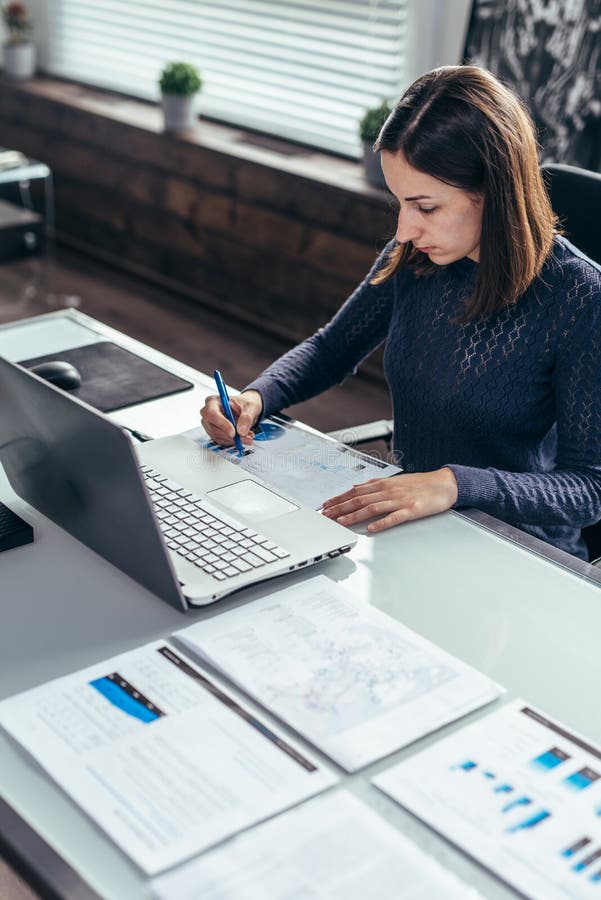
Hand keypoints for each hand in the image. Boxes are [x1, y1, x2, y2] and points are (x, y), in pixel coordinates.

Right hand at [200, 390, 262, 446]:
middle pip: (214, 428)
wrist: (247, 409)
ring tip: (248, 436)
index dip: (222, 424)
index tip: (233, 432)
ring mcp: (210, 425)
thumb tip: (241, 431)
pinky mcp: (215, 434)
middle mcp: (208, 414)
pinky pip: (222, 441)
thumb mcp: (250, 407)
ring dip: (234, 440)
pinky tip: (243, 437)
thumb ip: (246, 417)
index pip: (212, 414)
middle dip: (231, 436)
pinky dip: (233, 441)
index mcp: (213, 402)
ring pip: (219, 437)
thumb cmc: (245, 404)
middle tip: (246, 437)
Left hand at [321, 468, 458, 532]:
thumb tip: (357, 487)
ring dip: (354, 515)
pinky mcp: (412, 510)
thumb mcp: (394, 481)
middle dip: (340, 508)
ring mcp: (400, 500)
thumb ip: (375, 485)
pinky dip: (382, 523)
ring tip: (341, 522)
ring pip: (372, 507)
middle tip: (326, 515)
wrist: (443, 483)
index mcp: (383, 484)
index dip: (339, 498)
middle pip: (359, 499)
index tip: (325, 505)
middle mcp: (388, 491)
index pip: (355, 491)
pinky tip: (372, 528)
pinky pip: (394, 517)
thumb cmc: (419, 484)